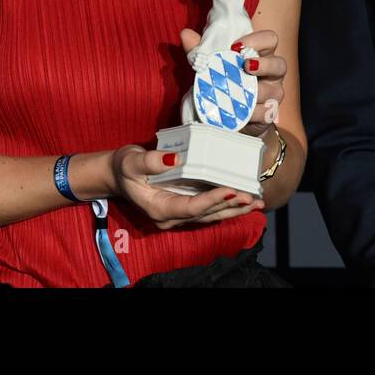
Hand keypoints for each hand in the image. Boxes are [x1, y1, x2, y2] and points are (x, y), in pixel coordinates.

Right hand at [109, 144, 263, 229]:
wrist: (117, 175)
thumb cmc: (124, 167)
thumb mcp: (132, 161)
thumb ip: (151, 161)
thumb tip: (175, 158)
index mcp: (159, 208)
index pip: (192, 207)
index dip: (214, 199)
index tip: (233, 190)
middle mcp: (171, 216)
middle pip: (207, 214)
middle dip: (231, 206)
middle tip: (253, 198)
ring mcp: (178, 213)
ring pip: (211, 215)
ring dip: (234, 209)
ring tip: (257, 202)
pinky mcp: (184, 205)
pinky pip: (209, 209)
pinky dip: (227, 204)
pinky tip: (243, 199)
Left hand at [179, 27, 284, 138]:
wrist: (228, 118)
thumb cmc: (223, 84)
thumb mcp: (210, 66)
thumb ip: (199, 51)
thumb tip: (185, 34)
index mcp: (260, 56)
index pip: (270, 39)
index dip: (258, 39)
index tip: (236, 46)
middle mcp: (272, 74)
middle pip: (280, 64)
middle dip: (265, 64)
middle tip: (245, 66)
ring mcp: (273, 94)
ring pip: (274, 91)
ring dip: (256, 91)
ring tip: (239, 93)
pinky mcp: (269, 114)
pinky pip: (267, 112)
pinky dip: (256, 112)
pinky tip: (245, 112)